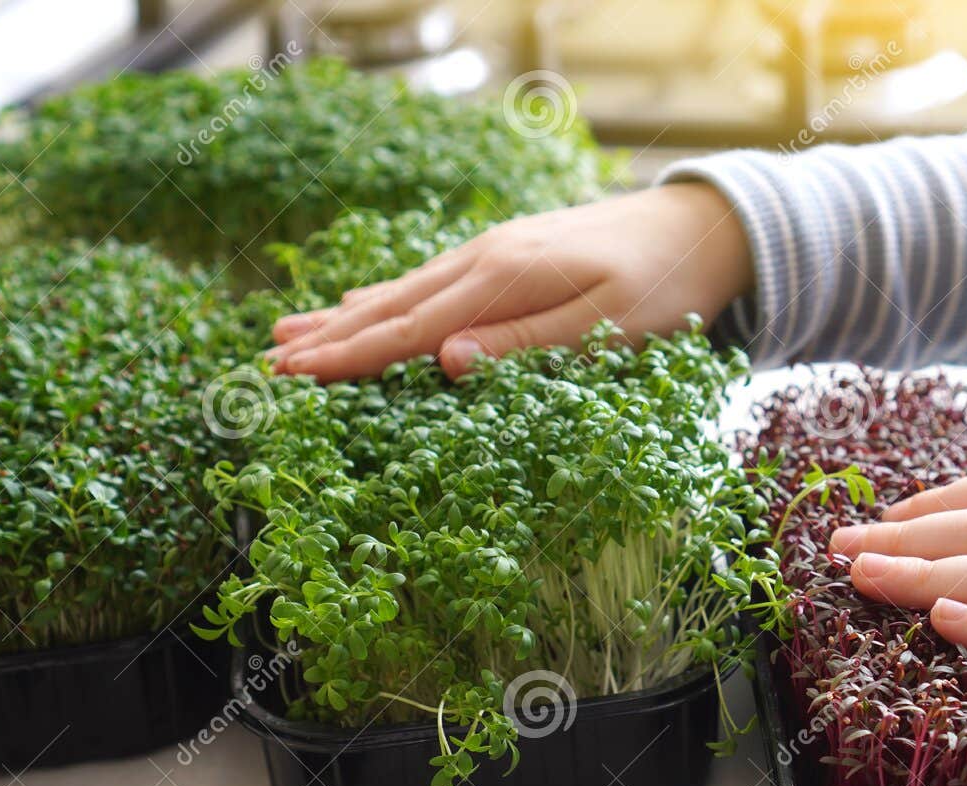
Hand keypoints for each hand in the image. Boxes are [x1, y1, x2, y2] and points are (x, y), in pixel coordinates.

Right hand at [267, 183, 752, 380]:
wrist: (698, 227)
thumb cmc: (662, 288)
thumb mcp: (605, 328)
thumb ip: (525, 347)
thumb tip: (446, 362)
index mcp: (503, 281)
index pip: (410, 329)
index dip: (350, 356)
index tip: (295, 376)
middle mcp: (485, 260)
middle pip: (392, 307)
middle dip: (330, 339)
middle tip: (268, 365)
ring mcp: (491, 253)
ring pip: (403, 292)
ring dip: (344, 317)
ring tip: (288, 334)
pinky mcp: (505, 256)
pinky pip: (429, 282)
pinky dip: (385, 298)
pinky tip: (359, 303)